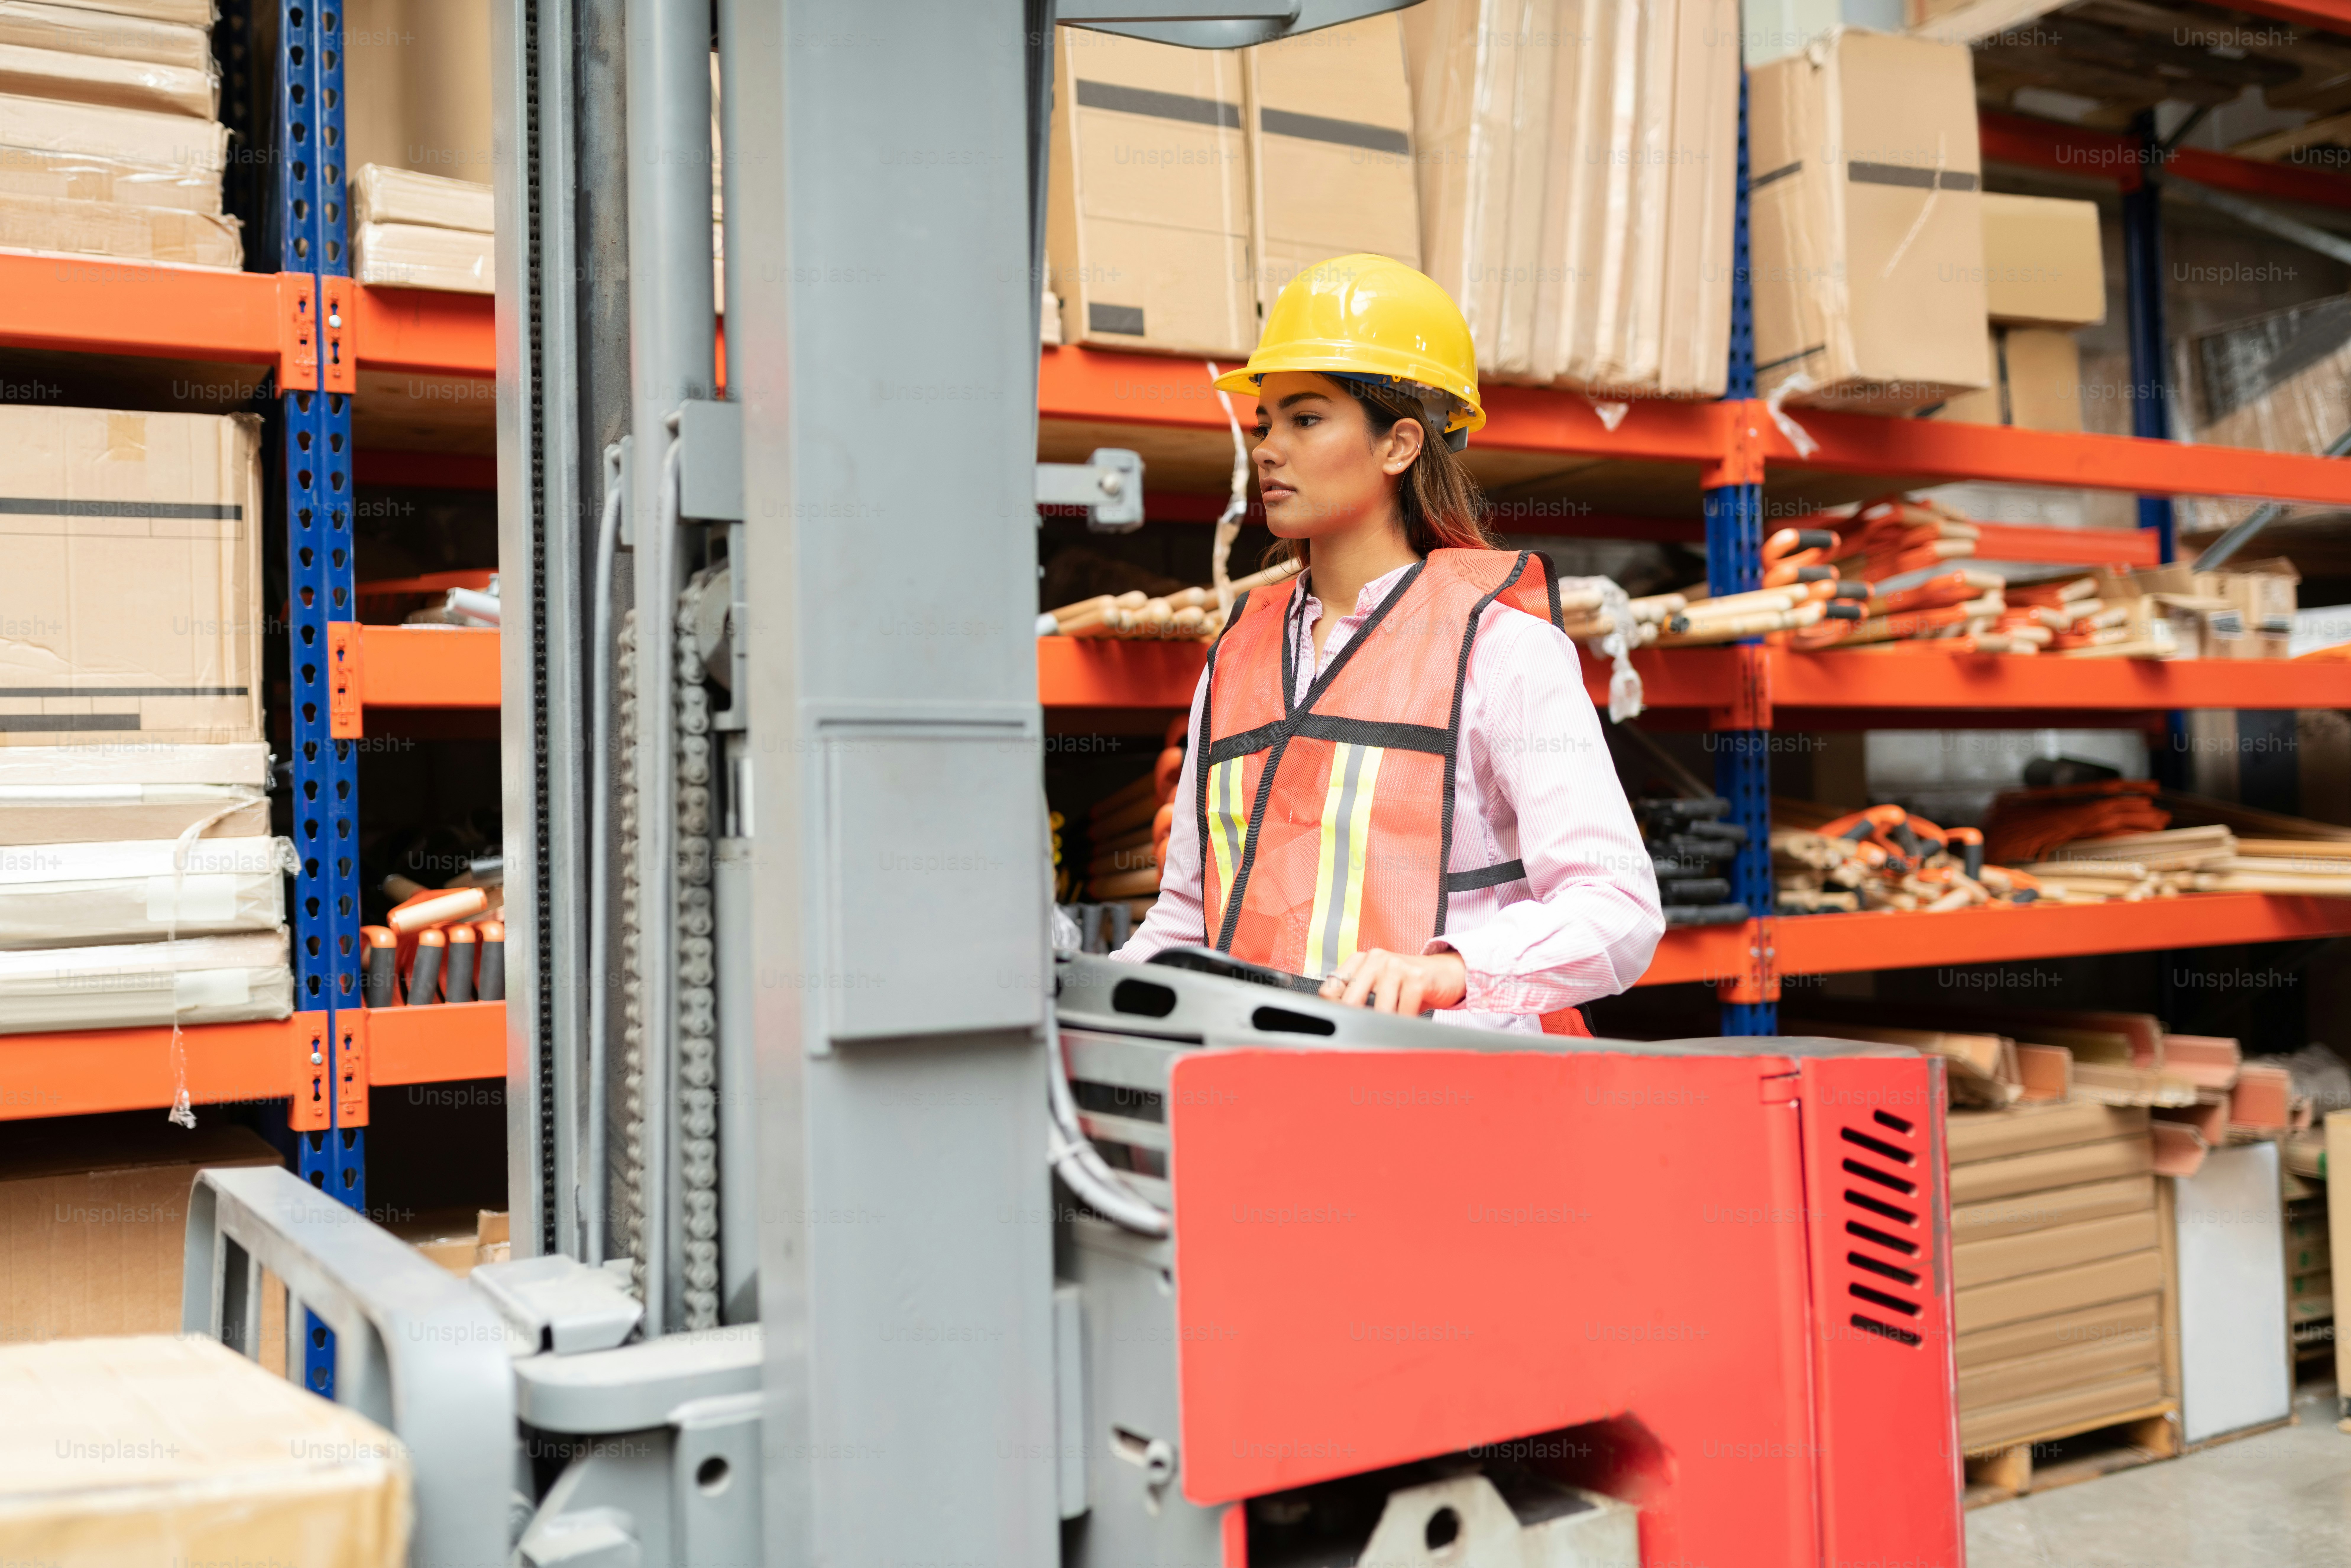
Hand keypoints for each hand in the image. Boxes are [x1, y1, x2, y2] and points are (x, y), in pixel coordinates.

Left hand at [1320, 948, 1467, 1014]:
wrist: (1446, 973)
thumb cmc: (1408, 985)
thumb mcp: (1379, 987)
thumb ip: (1357, 998)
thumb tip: (1336, 1023)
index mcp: (1359, 960)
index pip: (1329, 990)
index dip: (1335, 1012)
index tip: (1345, 1024)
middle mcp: (1375, 958)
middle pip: (1350, 1002)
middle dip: (1361, 1022)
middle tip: (1372, 1030)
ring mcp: (1395, 965)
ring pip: (1379, 1011)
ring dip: (1388, 1024)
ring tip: (1395, 1022)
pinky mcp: (1416, 976)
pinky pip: (1404, 1012)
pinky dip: (1406, 1022)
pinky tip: (1410, 1017)